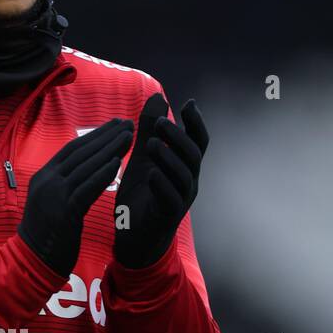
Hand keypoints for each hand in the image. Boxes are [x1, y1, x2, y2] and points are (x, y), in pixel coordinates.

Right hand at [18, 116, 134, 276]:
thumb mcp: (51, 202)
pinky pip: (86, 189)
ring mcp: (54, 196)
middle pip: (80, 153)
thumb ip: (65, 185)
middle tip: (128, 123)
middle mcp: (47, 181)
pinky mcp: (64, 213)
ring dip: (109, 150)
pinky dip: (102, 175)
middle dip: (106, 137)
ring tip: (130, 137)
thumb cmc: (46, 234)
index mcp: (43, 176)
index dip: (95, 136)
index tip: (115, 125)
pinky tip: (117, 164)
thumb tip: (84, 170)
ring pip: (85, 167)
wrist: (32, 261)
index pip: (72, 150)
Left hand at [112, 93, 208, 268]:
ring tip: (151, 145)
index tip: (188, 103)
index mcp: (185, 166)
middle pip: (193, 155)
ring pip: (183, 177)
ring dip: (168, 159)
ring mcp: (181, 200)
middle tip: (160, 123)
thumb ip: (150, 130)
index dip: (195, 123)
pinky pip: (170, 200)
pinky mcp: (167, 217)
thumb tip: (157, 97)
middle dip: (178, 137)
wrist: (135, 235)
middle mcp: (189, 181)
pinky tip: (151, 174)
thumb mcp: (144, 157)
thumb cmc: (143, 193)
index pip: (197, 141)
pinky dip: (162, 186)